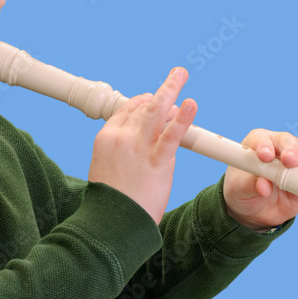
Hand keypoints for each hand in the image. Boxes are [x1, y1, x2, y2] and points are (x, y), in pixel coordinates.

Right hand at [87, 68, 196, 223]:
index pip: (127, 110)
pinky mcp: (158, 161)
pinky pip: (173, 135)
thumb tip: (138, 148)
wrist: (112, 222)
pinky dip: (183, 118)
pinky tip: (191, 105)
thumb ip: (121, 154)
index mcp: (106, 138)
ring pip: (157, 111)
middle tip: (177, 76)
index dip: (144, 101)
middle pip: (144, 106)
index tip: (155, 99)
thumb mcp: (106, 170)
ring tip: (181, 75)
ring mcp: (139, 147)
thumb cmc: (112, 203)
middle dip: (163, 90)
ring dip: (171, 89)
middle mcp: (121, 137)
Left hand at [222, 129, 297, 230]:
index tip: (264, 156)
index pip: (261, 140)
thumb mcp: (238, 189)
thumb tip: (264, 187)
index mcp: (256, 145)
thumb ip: (249, 184)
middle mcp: (277, 150)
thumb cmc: (241, 192)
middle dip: (290, 150)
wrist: (253, 212)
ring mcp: (294, 164)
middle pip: (287, 143)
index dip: (264, 145)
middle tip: (289, 161)